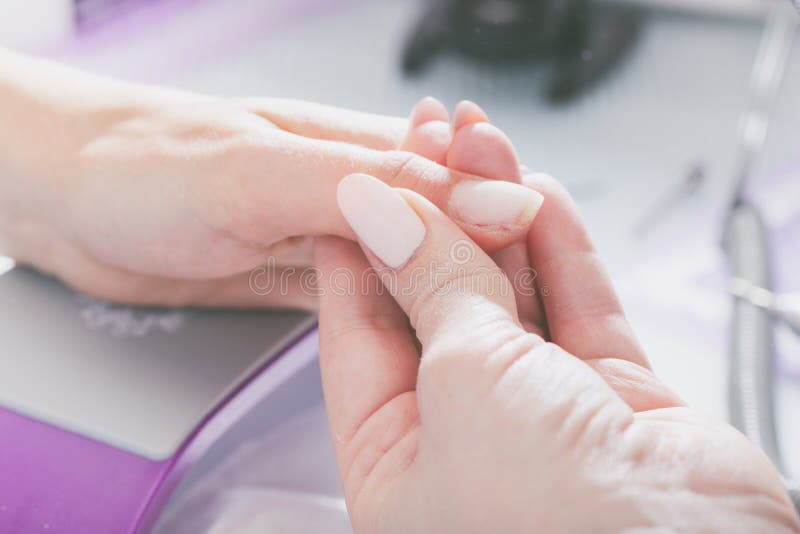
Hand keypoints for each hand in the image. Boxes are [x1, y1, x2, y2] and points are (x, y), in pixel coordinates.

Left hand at [0, 50, 538, 307]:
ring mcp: (332, 237)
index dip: (507, 226)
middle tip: (508, 320)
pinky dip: (389, 320)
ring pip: (411, 273)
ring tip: (474, 338)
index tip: (535, 275)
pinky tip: (411, 341)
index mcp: (365, 147)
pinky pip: (365, 303)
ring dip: (440, 301)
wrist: (63, 199)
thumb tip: (492, 197)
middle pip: (449, 235)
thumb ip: (375, 187)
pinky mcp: (304, 276)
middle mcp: (358, 191)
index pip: (467, 186)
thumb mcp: (263, 172)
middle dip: (481, 272)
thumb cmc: (143, 163)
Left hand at [315, 172, 798, 531]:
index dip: (359, 248)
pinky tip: (537, 190)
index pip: (357, 333)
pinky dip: (559, 247)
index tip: (361, 180)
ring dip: (497, 217)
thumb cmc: (554, 526)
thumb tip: (386, 213)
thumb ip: (432, 288)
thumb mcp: (462, 382)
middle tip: (430, 140)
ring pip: (509, 295)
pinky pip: (576, 307)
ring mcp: (539, 418)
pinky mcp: (612, 399)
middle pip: (435, 304)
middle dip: (436, 217)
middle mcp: (463, 442)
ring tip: (481, 142)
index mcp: (394, 465)